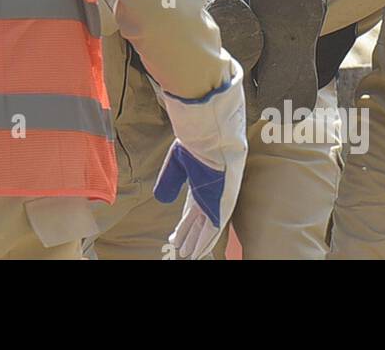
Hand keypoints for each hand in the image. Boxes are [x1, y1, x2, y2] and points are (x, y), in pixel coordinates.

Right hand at [153, 62, 247, 258]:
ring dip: (195, 243)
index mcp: (205, 181)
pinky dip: (203, 242)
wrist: (210, 130)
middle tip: (180, 250)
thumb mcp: (178, 161)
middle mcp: (214, 192)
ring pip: (207, 228)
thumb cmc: (196, 138)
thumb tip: (162, 200)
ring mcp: (220, 198)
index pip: (194, 208)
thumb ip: (171, 181)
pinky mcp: (223, 202)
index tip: (176, 235)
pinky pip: (213, 229)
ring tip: (186, 255)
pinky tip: (196, 252)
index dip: (185, 223)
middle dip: (189, 236)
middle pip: (199, 221)